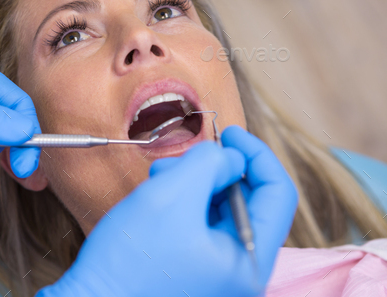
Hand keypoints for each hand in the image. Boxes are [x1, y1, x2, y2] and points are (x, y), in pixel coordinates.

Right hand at [37, 126, 297, 296]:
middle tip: (181, 159)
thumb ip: (210, 164)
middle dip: (214, 171)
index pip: (278, 194)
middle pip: (247, 201)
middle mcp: (239, 271)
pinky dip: (182, 203)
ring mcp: (216, 273)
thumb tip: (229, 158)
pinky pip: (199, 225)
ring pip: (219, 210)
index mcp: (249, 260)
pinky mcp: (193, 270)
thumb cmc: (129, 262)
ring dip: (193, 184)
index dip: (256, 155)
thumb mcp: (172, 195)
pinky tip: (156, 199)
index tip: (231, 134)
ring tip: (159, 180)